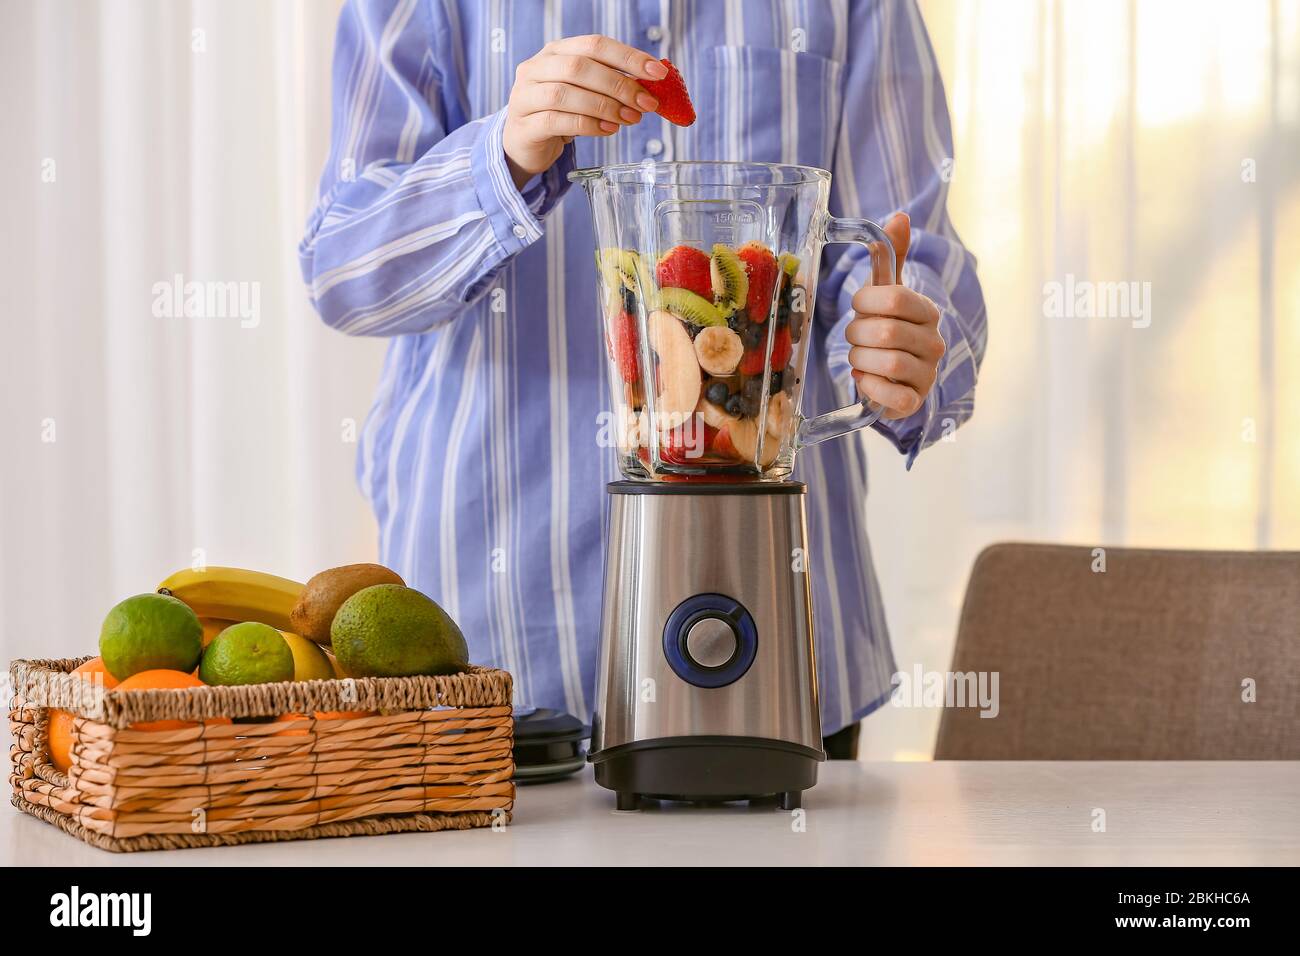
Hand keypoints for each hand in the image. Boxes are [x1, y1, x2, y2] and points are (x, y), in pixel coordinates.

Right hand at [503, 35, 666, 189]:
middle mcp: (536, 68)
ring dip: (605, 106)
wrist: (525, 144)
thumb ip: (611, 85)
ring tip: (630, 119)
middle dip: (619, 84)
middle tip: (647, 103)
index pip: (595, 44)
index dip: (628, 57)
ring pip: (566, 94)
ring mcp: (526, 96)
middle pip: (580, 67)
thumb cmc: (560, 114)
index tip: (658, 73)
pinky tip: (608, 130)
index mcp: (555, 51)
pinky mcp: (524, 125)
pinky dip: (587, 126)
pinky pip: (557, 121)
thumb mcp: (585, 93)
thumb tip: (651, 87)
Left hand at [845, 212, 945, 418]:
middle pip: (885, 332)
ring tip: (861, 359)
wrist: (895, 378)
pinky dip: (870, 387)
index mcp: (927, 311)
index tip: (858, 307)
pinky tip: (865, 380)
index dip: (865, 301)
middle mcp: (934, 342)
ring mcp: (927, 374)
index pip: (895, 296)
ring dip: (860, 360)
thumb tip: (900, 216)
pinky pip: (890, 395)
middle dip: (857, 335)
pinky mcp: (914, 402)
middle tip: (856, 337)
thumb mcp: (887, 294)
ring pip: (885, 363)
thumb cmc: (887, 328)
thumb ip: (890, 258)